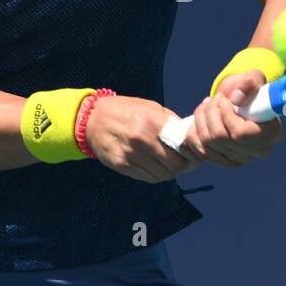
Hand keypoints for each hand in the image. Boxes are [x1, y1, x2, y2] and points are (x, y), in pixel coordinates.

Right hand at [84, 94, 199, 182]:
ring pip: (162, 174)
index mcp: (151, 121)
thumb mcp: (150, 108)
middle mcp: (141, 139)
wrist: (92, 119)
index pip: (181, 147)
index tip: (193, 154)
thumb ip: (170, 122)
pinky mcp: (121, 165)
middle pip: (174, 165)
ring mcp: (130, 154)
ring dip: (170, 172)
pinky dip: (157, 175)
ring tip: (170, 164)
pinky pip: (148, 177)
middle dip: (183, 166)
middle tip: (185, 163)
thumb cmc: (126, 110)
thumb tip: (189, 136)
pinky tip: (156, 166)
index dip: (191, 154)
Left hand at [178, 70, 283, 167]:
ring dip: (200, 120)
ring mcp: (240, 160)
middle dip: (210, 113)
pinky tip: (198, 120)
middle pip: (220, 139)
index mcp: (271, 133)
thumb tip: (236, 98)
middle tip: (212, 99)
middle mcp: (257, 151)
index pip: (240, 134)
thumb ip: (250, 82)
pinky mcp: (224, 162)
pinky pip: (200, 152)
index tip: (223, 99)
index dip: (226, 115)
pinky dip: (193, 134)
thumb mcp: (254, 78)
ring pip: (207, 144)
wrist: (240, 102)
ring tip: (205, 106)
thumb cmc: (249, 89)